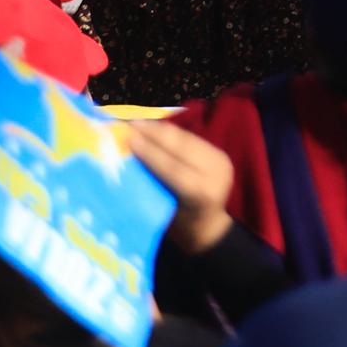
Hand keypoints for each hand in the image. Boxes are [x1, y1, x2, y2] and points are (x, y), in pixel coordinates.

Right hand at [124, 117, 235, 253]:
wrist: (208, 225)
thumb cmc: (178, 225)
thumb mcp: (160, 211)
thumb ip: (149, 186)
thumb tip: (125, 161)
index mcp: (203, 194)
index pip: (174, 169)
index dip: (151, 152)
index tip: (127, 138)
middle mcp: (217, 174)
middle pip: (183, 148)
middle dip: (154, 133)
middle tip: (127, 122)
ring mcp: (221, 162)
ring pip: (187, 138)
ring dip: (160, 128)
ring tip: (136, 121)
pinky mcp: (219, 153)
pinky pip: (191, 138)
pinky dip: (170, 132)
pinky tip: (152, 126)